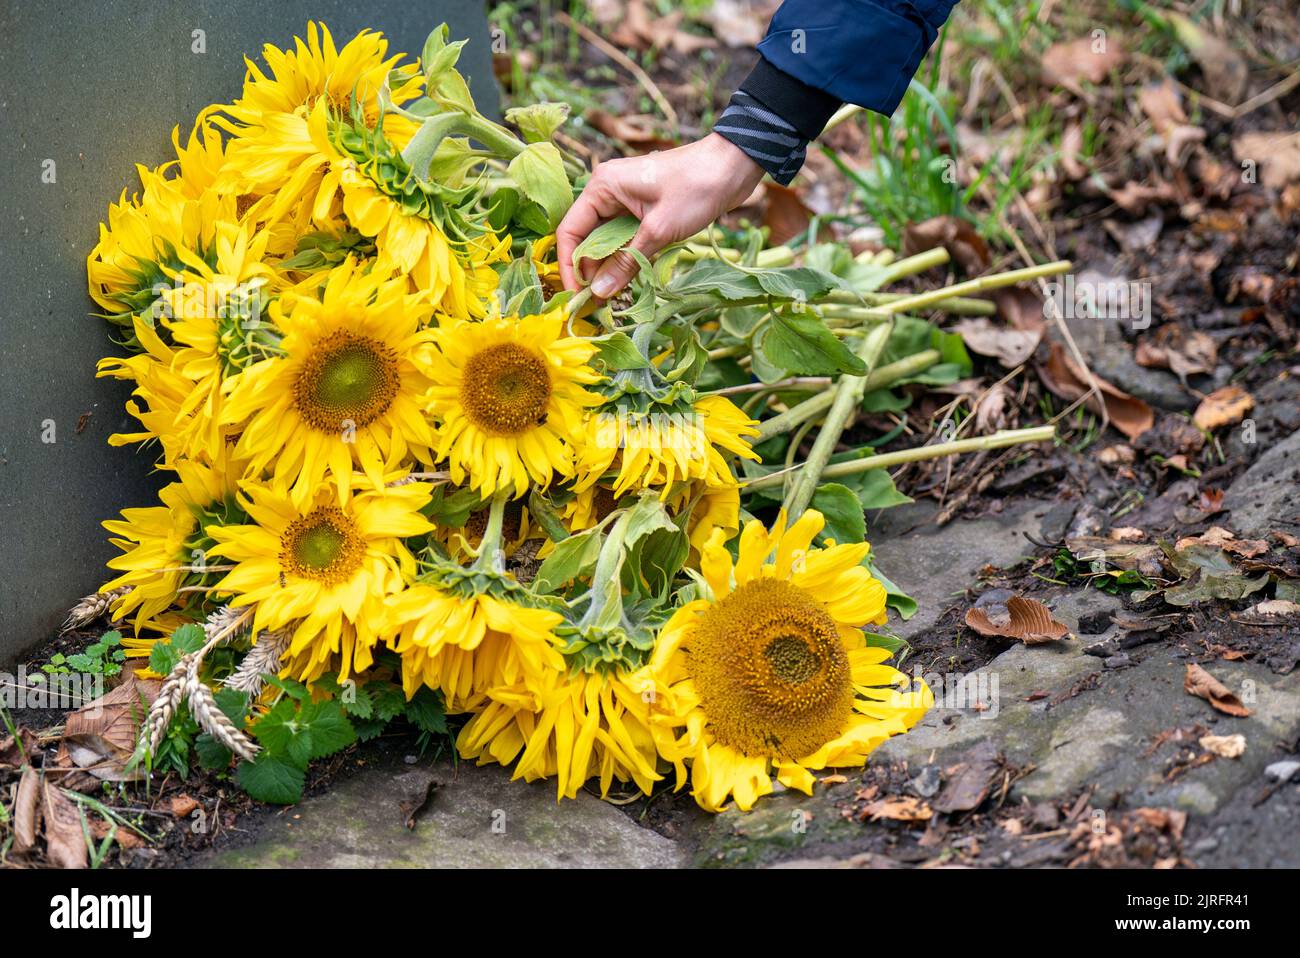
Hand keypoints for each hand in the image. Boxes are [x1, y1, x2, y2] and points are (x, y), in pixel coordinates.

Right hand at [556, 133, 765, 297]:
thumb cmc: (696, 188)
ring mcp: (625, 202)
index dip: (570, 267)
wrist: (733, 166)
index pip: (570, 231)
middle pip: (586, 239)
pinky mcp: (642, 211)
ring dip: (608, 269)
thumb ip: (627, 262)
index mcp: (603, 187)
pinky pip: (625, 240)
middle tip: (596, 306)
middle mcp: (607, 192)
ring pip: (606, 243)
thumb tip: (599, 293)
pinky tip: (627, 283)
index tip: (576, 297)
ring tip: (611, 300)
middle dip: (589, 272)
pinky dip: (625, 260)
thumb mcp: (659, 230)